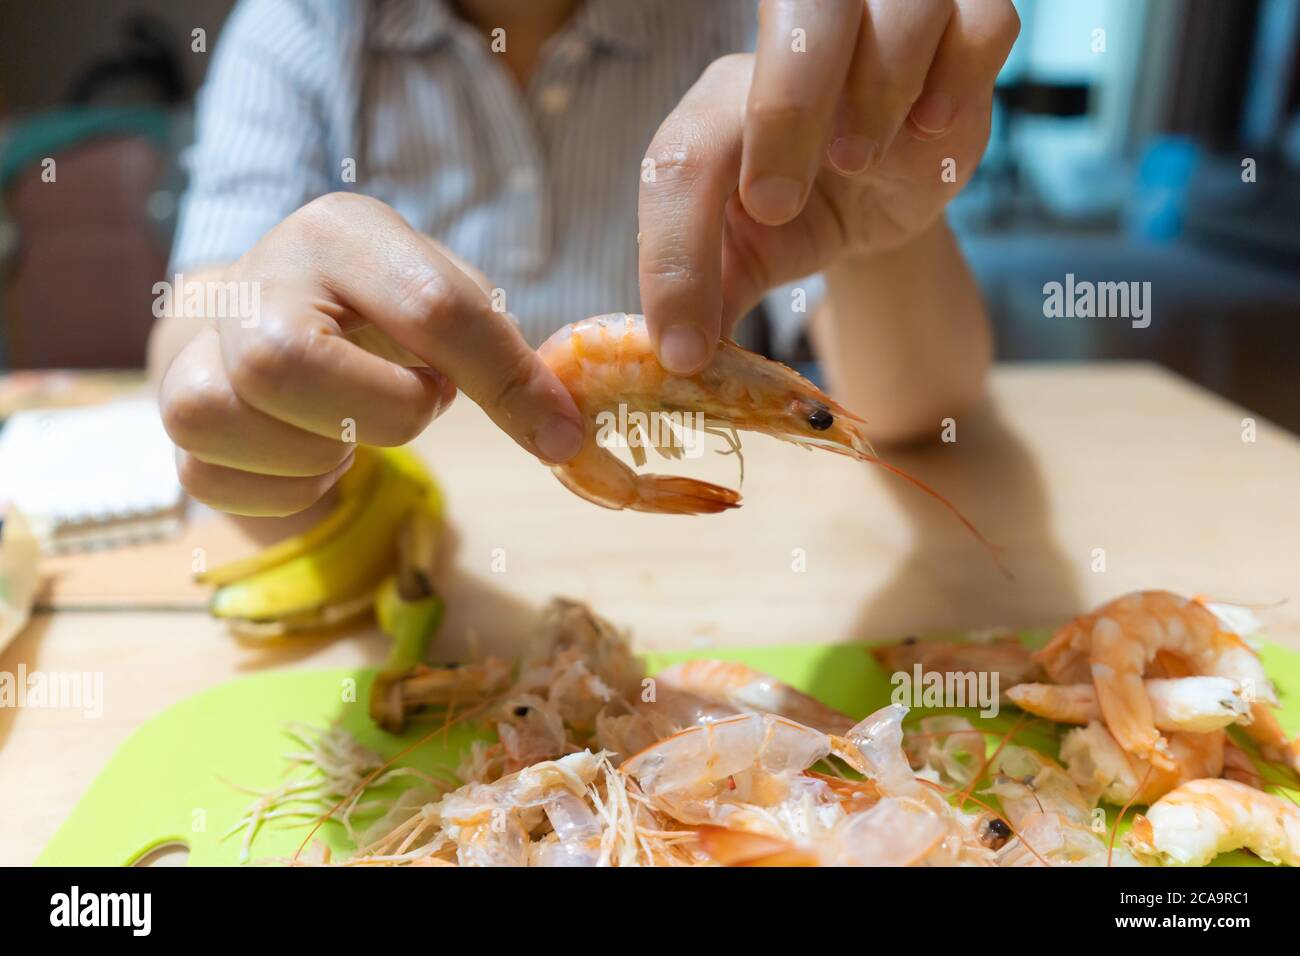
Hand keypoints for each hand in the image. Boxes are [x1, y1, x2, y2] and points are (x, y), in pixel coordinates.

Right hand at [159, 193, 583, 515]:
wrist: (265, 308)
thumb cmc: (374, 304)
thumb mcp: (443, 295)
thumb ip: (500, 352)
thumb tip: (564, 435)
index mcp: (337, 232)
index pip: (431, 308)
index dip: (504, 380)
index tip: (558, 431)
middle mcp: (250, 279)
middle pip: (286, 364)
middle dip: (379, 411)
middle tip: (408, 402)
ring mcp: (195, 351)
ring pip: (241, 425)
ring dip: (326, 451)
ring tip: (350, 418)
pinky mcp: (176, 423)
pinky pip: (225, 485)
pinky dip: (291, 487)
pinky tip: (310, 448)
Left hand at [638, 0, 1018, 372]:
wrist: (878, 193)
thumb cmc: (800, 210)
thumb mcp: (747, 260)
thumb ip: (708, 300)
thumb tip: (672, 362)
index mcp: (725, 101)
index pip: (683, 156)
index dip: (676, 254)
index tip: (688, 343)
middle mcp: (797, 39)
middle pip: (799, 14)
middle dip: (786, 110)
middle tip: (777, 204)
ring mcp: (887, 26)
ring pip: (899, 6)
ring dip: (879, 89)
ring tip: (857, 162)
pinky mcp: (963, 39)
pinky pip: (982, 21)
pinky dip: (962, 72)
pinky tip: (934, 127)